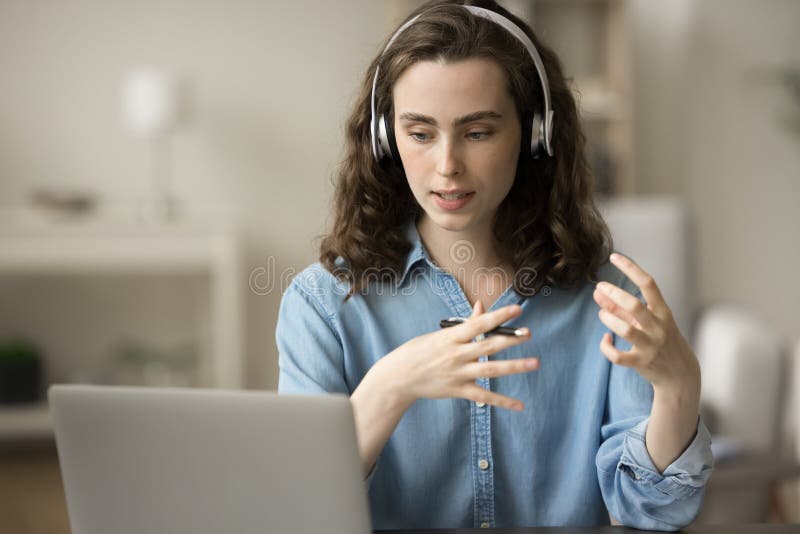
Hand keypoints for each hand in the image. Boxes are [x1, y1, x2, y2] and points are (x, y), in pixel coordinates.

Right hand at [380, 300, 538, 410]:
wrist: (399, 377)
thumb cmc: (420, 351)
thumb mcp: (440, 334)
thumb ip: (464, 324)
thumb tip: (482, 307)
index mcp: (451, 337)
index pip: (479, 324)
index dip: (498, 316)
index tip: (517, 309)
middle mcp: (456, 355)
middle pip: (488, 346)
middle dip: (510, 340)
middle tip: (529, 333)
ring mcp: (458, 374)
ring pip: (490, 370)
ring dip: (514, 366)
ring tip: (534, 363)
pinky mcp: (458, 390)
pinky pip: (484, 396)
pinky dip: (503, 401)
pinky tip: (520, 405)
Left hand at [592, 253, 699, 391]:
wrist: (680, 373)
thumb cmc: (660, 339)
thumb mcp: (646, 320)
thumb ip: (621, 307)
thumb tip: (598, 292)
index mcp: (663, 311)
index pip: (648, 284)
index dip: (630, 268)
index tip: (614, 257)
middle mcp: (659, 327)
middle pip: (635, 305)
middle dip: (615, 294)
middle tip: (600, 287)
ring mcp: (651, 345)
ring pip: (625, 330)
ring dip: (608, 319)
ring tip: (601, 314)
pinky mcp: (641, 363)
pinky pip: (617, 355)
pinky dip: (606, 347)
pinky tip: (605, 340)